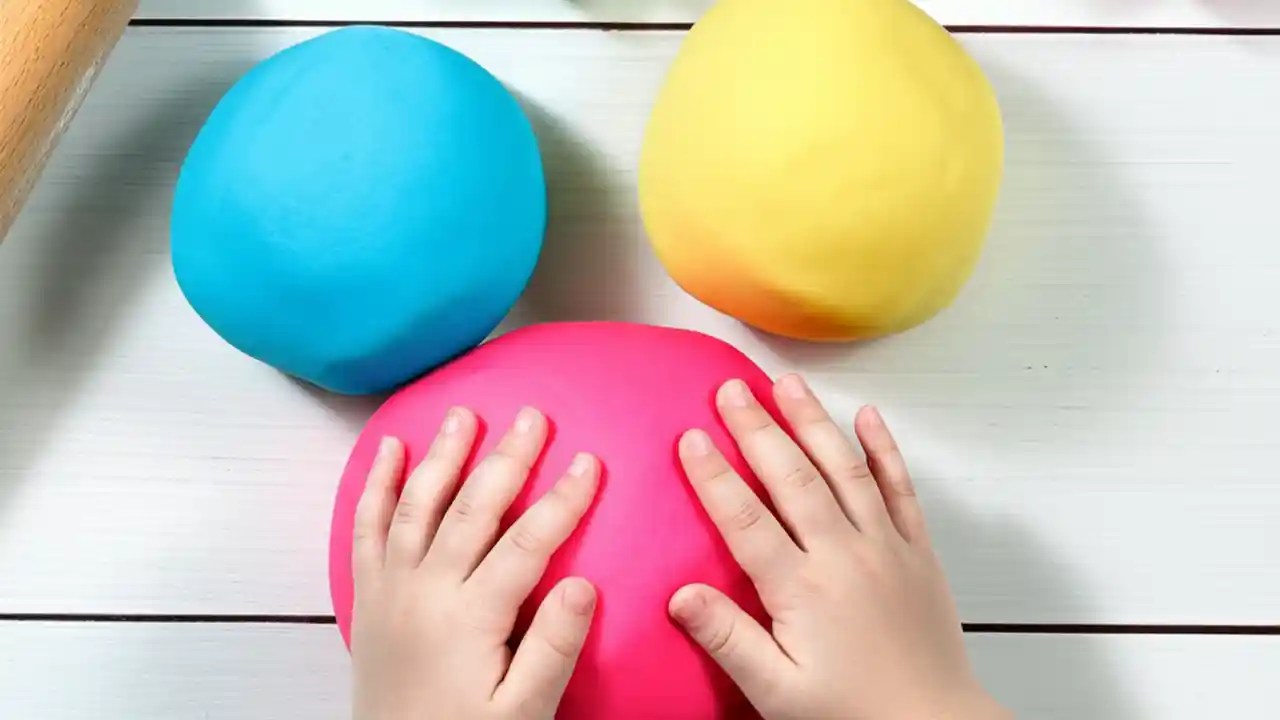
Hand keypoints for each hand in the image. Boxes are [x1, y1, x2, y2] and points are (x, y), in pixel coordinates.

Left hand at [351, 406, 600, 719]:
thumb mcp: (522, 714)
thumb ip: (552, 649)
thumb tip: (584, 584)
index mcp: (470, 617)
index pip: (528, 543)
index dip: (563, 500)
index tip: (590, 462)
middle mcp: (425, 591)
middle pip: (472, 508)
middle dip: (508, 458)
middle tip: (533, 416)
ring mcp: (391, 588)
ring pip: (418, 505)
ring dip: (442, 456)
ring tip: (464, 415)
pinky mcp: (369, 596)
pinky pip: (366, 528)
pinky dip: (377, 485)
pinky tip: (391, 452)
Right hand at [669, 376, 1007, 719]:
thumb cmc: (854, 713)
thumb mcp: (778, 691)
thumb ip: (728, 639)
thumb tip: (680, 597)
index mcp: (803, 588)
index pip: (746, 518)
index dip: (714, 475)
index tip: (691, 438)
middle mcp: (844, 555)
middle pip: (792, 476)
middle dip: (757, 427)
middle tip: (731, 390)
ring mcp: (884, 546)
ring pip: (844, 468)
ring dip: (813, 422)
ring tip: (787, 384)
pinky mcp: (916, 550)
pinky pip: (900, 488)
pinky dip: (884, 450)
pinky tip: (868, 418)